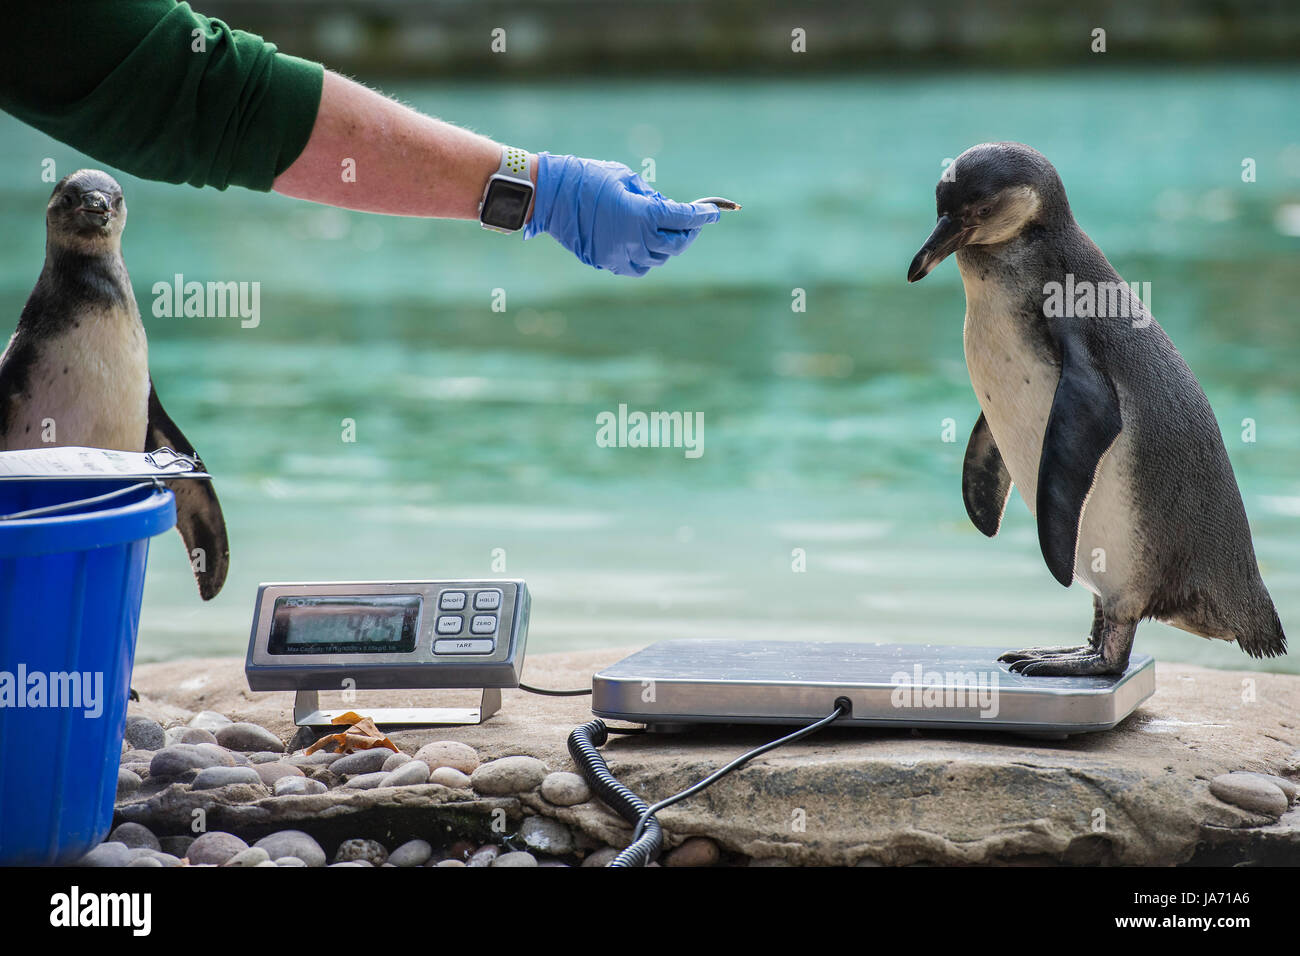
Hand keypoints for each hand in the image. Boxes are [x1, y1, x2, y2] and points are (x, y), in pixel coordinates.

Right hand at [524, 153, 721, 276]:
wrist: (551, 196)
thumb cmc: (587, 178)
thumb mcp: (626, 178)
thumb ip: (651, 197)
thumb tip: (668, 209)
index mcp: (644, 215)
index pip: (684, 219)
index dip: (703, 216)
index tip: (715, 214)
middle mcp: (637, 240)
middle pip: (676, 244)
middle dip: (689, 233)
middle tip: (693, 223)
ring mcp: (622, 255)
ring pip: (659, 258)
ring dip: (668, 246)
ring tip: (667, 231)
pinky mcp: (608, 263)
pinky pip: (639, 267)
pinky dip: (649, 258)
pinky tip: (647, 245)